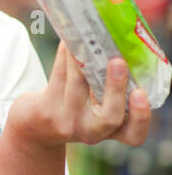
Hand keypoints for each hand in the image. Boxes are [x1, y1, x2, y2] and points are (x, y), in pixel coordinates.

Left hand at [6, 47, 151, 149]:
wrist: (34, 127)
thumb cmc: (76, 109)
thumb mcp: (98, 110)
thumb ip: (113, 91)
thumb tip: (124, 47)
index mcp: (112, 131)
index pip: (134, 135)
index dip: (141, 117)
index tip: (141, 93)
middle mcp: (91, 131)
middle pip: (109, 117)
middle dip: (115, 89)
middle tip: (118, 62)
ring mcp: (67, 122)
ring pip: (78, 88)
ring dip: (84, 60)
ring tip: (88, 39)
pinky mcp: (47, 109)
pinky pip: (59, 77)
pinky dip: (65, 55)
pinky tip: (68, 40)